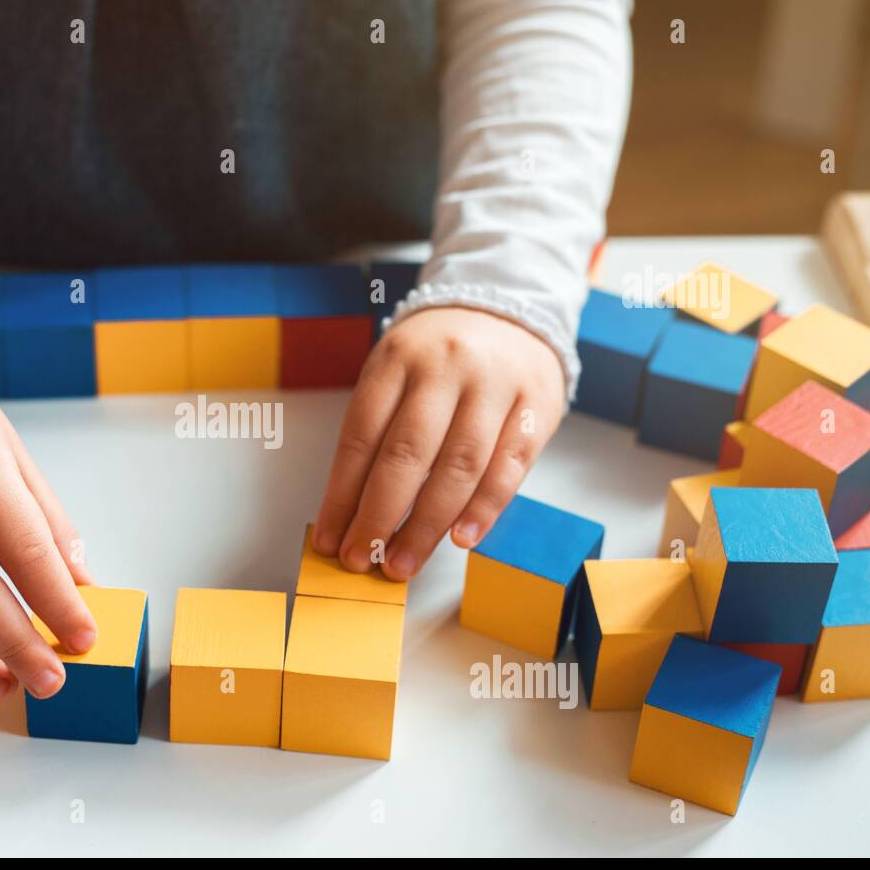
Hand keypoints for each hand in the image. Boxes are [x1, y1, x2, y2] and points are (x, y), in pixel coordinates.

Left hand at [312, 306, 564, 579]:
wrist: (509, 307)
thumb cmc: (437, 357)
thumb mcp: (395, 371)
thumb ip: (378, 431)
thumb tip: (351, 513)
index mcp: (397, 359)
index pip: (361, 436)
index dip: (342, 495)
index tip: (331, 540)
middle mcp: (444, 368)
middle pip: (407, 453)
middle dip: (379, 516)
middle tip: (362, 560)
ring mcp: (494, 385)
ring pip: (458, 465)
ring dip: (428, 523)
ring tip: (403, 562)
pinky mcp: (538, 405)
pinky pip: (509, 465)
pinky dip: (484, 508)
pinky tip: (462, 539)